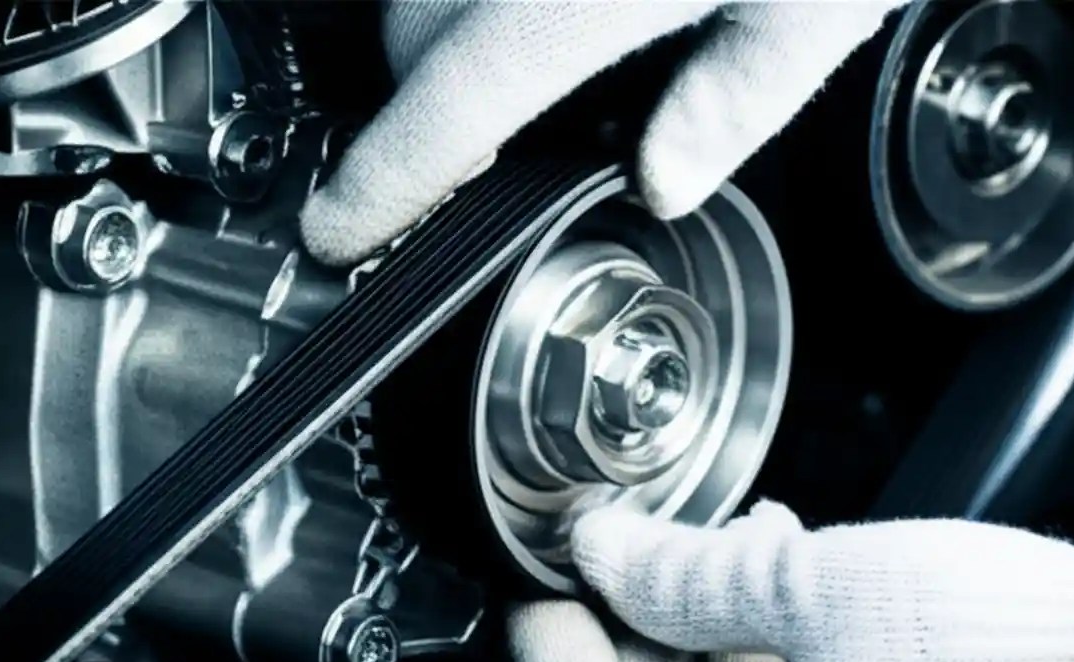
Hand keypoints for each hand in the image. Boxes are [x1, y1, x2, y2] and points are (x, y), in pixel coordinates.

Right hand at [299, 1, 903, 265]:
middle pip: (412, 31)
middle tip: (492, 138)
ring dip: (444, 23)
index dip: (383, 180)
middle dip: (433, 102)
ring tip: (525, 41)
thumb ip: (735, 98)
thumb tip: (667, 175)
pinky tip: (542, 5)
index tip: (338, 227)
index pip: (453, 99)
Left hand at [511, 501, 1073, 661]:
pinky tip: (778, 560)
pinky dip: (758, 627)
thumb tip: (599, 551)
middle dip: (628, 614)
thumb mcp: (809, 590)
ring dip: (697, 608)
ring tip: (715, 534)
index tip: (542, 572)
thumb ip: (683, 578)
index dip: (548, 640)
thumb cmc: (984, 647)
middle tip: (628, 540)